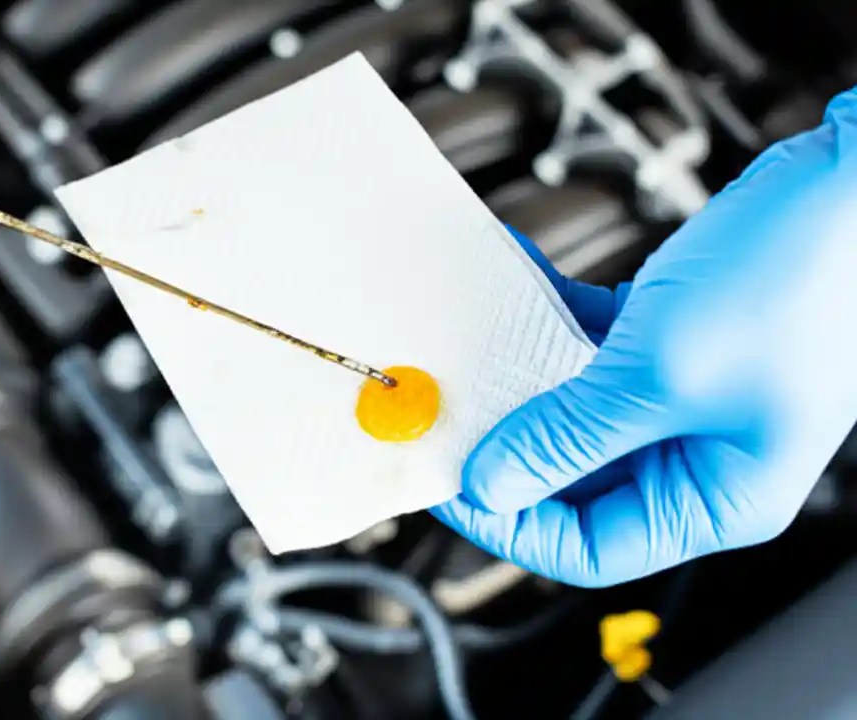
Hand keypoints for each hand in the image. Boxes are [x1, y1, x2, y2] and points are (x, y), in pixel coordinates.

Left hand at [431, 85, 856, 587]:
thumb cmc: (798, 280)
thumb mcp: (662, 375)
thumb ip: (569, 436)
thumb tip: (491, 485)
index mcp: (714, 499)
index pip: (590, 547)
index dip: (508, 522)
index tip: (445, 479)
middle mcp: (697, 457)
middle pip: (569, 478)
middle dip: (501, 442)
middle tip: (439, 411)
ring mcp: (682, 396)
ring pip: (570, 407)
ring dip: (514, 376)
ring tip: (460, 351)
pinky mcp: (671, 338)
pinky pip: (587, 344)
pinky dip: (546, 317)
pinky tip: (510, 280)